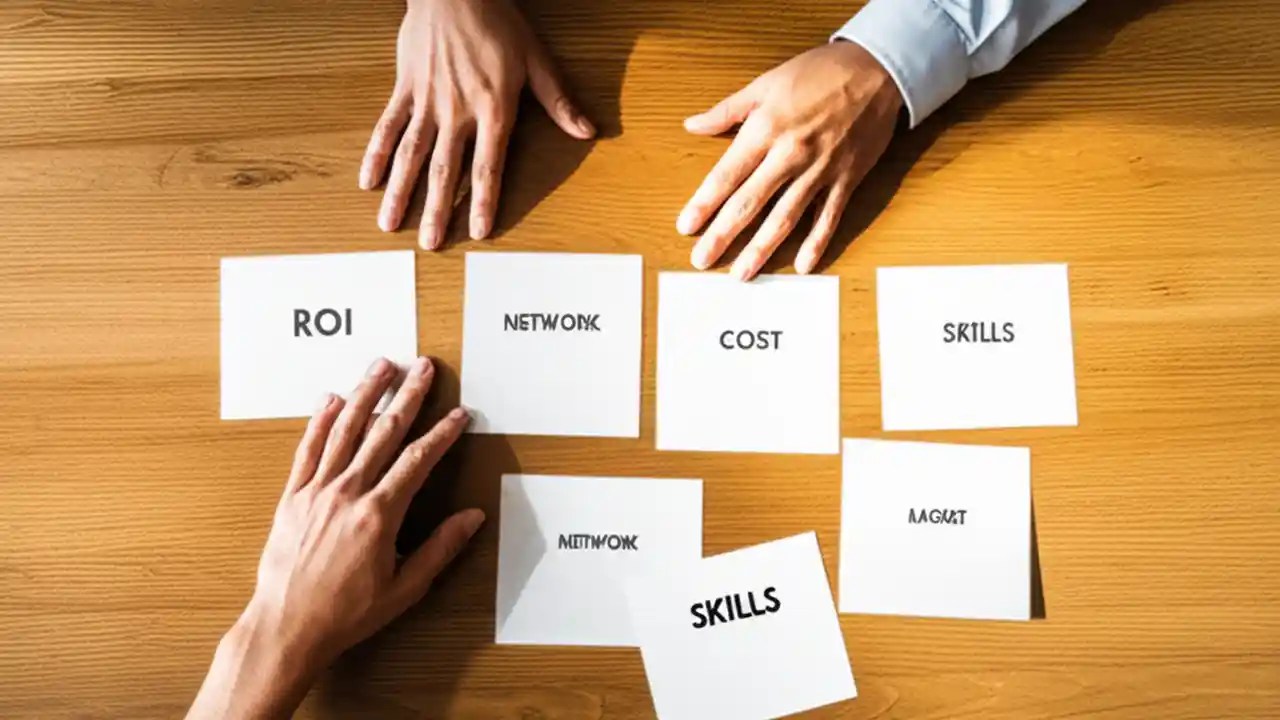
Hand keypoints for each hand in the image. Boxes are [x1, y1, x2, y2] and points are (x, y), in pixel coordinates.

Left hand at [188, 357, 483, 719]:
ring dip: (366, 394)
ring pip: (345, 430)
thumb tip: (472, 518)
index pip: (418, 460)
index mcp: (379, 515)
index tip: (459, 415)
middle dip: (408, 396)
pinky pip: (308, 450)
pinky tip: (331, 400)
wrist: (286, 627)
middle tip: (424, 368)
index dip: (442, 434)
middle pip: (384, 432)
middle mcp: (347, 494)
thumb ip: (440, 548)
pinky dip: (320, 422)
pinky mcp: (292, 497)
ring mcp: (316, 492)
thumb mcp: (405, 588)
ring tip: (381, 365)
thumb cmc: (345, 614)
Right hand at [360, 0, 594, 248]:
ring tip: (389, 224)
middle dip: (437, 209)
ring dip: (400, 191)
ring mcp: (427, 101)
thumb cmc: (498, 20)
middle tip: (430, 243)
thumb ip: (558, 101)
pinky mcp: (405, 88)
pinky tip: (368, 181)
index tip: (479, 231)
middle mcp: (457, 110)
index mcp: (493, 108)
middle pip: (446, 169)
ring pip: (411, 154)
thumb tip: (587, 131)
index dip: (485, 200)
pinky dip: (376, 153)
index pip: (489, 165)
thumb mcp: (537, 58)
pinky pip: (387, 125)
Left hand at [677, 42, 902, 279]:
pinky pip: (829, 217)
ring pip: (786, 217)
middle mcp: (790, 155)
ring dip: (762, 248)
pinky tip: (803, 266)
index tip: (686, 227)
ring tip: (742, 274)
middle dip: (723, 235)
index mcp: (765, 130)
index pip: (726, 175)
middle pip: (750, 203)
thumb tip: (692, 125)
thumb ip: (727, 110)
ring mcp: (820, 171)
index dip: (704, 203)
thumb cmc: (820, 72)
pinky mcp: (846, 180)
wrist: (877, 70)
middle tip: (703, 260)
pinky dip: (817, 243)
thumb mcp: (766, 83)